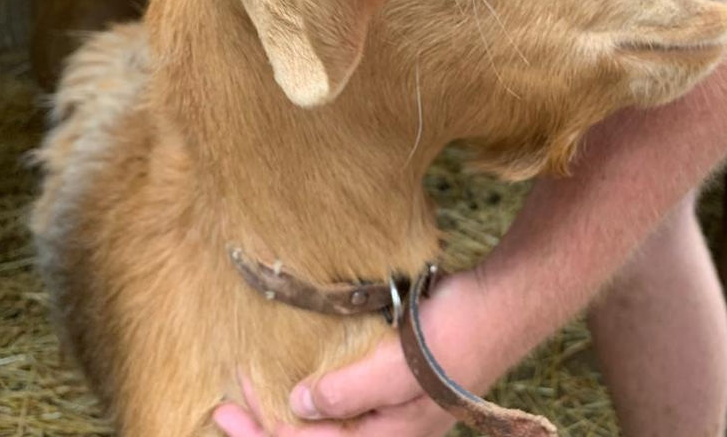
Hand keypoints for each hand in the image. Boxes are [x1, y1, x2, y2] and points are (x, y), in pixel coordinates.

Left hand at [213, 270, 511, 436]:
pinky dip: (314, 388)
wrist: (501, 303)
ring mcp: (391, 405)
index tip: (226, 412)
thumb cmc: (454, 336)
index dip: (264, 433)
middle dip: (268, 421)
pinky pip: (342, 395)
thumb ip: (347, 394)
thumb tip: (299, 406)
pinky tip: (298, 371)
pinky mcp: (394, 380)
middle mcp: (387, 429)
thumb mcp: (398, 369)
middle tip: (227, 401)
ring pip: (327, 419)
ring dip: (288, 407)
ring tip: (253, 387)